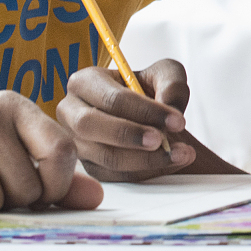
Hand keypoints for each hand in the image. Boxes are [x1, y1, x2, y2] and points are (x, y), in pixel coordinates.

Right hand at [58, 58, 197, 180]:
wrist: (150, 118)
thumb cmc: (149, 91)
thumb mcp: (164, 75)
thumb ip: (171, 83)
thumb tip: (169, 106)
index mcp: (85, 82)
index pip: (111, 98)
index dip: (146, 111)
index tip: (177, 121)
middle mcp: (72, 112)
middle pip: (92, 127)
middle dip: (131, 136)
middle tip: (164, 141)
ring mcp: (77, 143)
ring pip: (106, 156)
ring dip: (146, 159)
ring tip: (179, 155)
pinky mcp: (90, 167)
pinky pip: (116, 175)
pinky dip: (146, 172)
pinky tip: (170, 163)